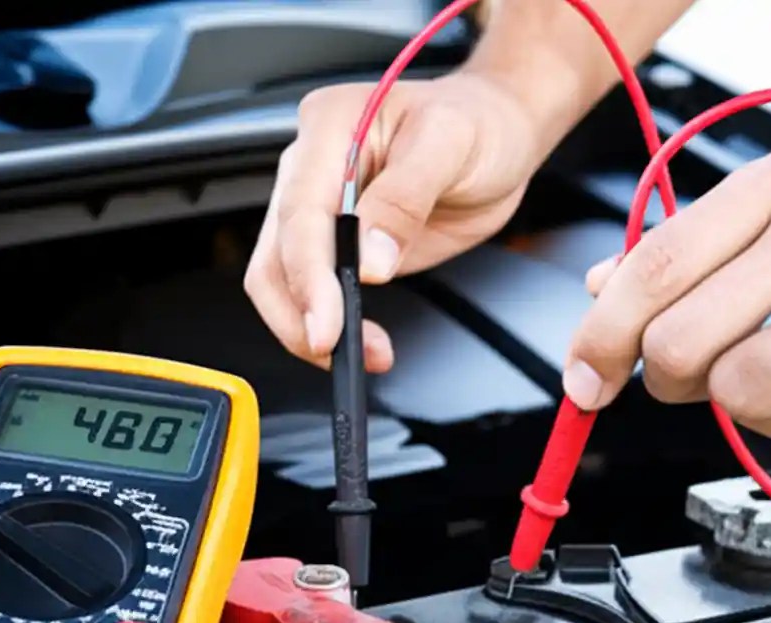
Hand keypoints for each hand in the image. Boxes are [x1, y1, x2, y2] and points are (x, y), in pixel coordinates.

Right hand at [244, 70, 569, 371]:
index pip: (300, 211)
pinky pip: (312, 290)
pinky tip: (364, 342)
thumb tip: (369, 261)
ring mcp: (318, 207)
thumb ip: (405, 199)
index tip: (325, 323)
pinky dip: (331, 324)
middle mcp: (310, 166)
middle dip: (300, 312)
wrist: (497, 133)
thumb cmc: (476, 122)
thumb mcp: (450, 145)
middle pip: (274, 253)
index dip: (307, 274)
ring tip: (366, 351)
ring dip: (311, 327)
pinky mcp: (334, 243)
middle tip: (340, 350)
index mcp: (329, 126)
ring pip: (280, 279)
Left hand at [567, 139, 770, 467]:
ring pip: (739, 394)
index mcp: (770, 188)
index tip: (584, 379)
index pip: (652, 270)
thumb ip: (692, 239)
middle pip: (678, 345)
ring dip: (751, 409)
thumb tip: (599, 283)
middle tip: (702, 373)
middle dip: (672, 380)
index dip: (599, 336)